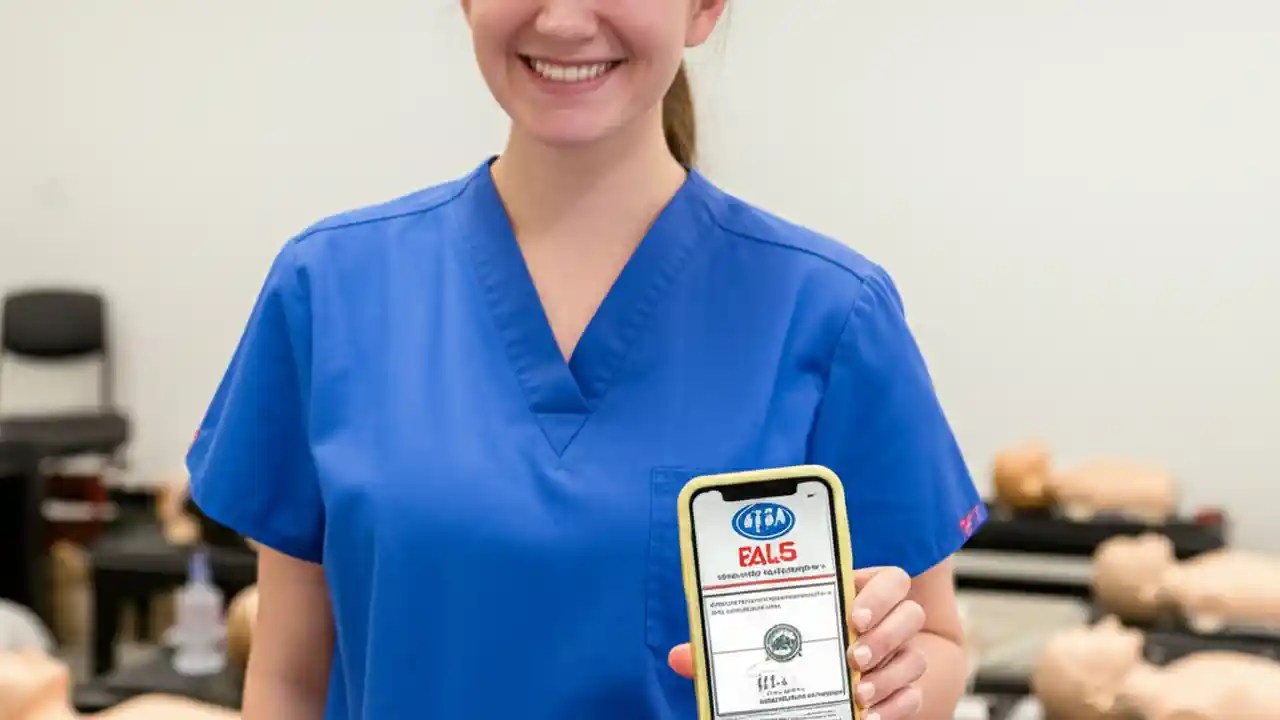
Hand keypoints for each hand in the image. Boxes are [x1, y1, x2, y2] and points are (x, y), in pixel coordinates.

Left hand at [667, 566, 925, 719]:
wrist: (830, 684)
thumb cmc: (790, 649)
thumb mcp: (761, 643)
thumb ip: (728, 647)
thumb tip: (680, 656)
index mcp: (853, 593)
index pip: (889, 578)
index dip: (878, 593)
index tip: (852, 614)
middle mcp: (882, 622)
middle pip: (907, 615)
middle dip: (883, 636)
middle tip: (852, 657)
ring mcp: (896, 657)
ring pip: (913, 657)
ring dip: (889, 675)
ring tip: (856, 692)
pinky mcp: (902, 691)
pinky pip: (913, 697)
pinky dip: (894, 707)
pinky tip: (868, 716)